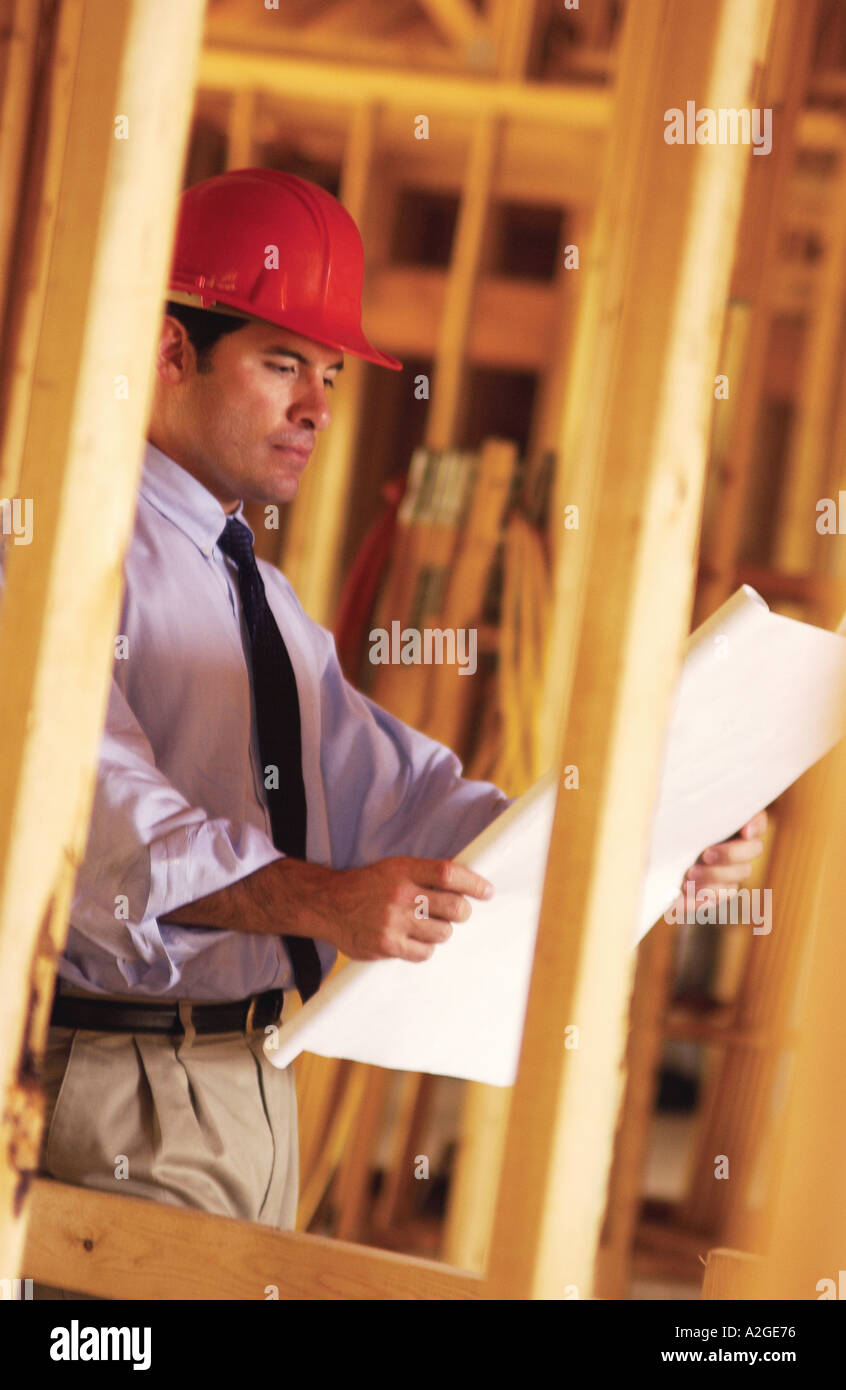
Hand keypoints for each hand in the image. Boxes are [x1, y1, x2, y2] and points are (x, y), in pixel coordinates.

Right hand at [301, 856, 493, 963]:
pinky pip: (424, 952)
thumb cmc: (366, 886)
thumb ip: (424, 874)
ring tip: (426, 925)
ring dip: (441, 930)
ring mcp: (393, 922)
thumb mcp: (393, 868)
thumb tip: (464, 885)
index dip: (473, 883)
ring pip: (443, 933)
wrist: (328, 904)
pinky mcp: (387, 946)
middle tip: (457, 912)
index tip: (486, 891)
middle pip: (453, 907)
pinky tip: (414, 939)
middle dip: (462, 911)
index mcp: (403, 870)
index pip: (448, 873)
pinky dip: (424, 947)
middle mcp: (400, 895)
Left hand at [669, 810, 767, 918]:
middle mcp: (740, 844)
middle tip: (705, 855)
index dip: (756, 825)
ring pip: (740, 873)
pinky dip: (703, 896)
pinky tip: (684, 894)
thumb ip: (695, 816)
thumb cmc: (668, 829)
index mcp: (733, 821)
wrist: (654, 861)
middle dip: (730, 854)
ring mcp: (734, 868)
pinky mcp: (721, 888)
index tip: (745, 831)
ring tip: (689, 874)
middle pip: (754, 849)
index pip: (758, 820)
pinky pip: (722, 894)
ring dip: (715, 875)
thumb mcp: (680, 819)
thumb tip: (693, 808)